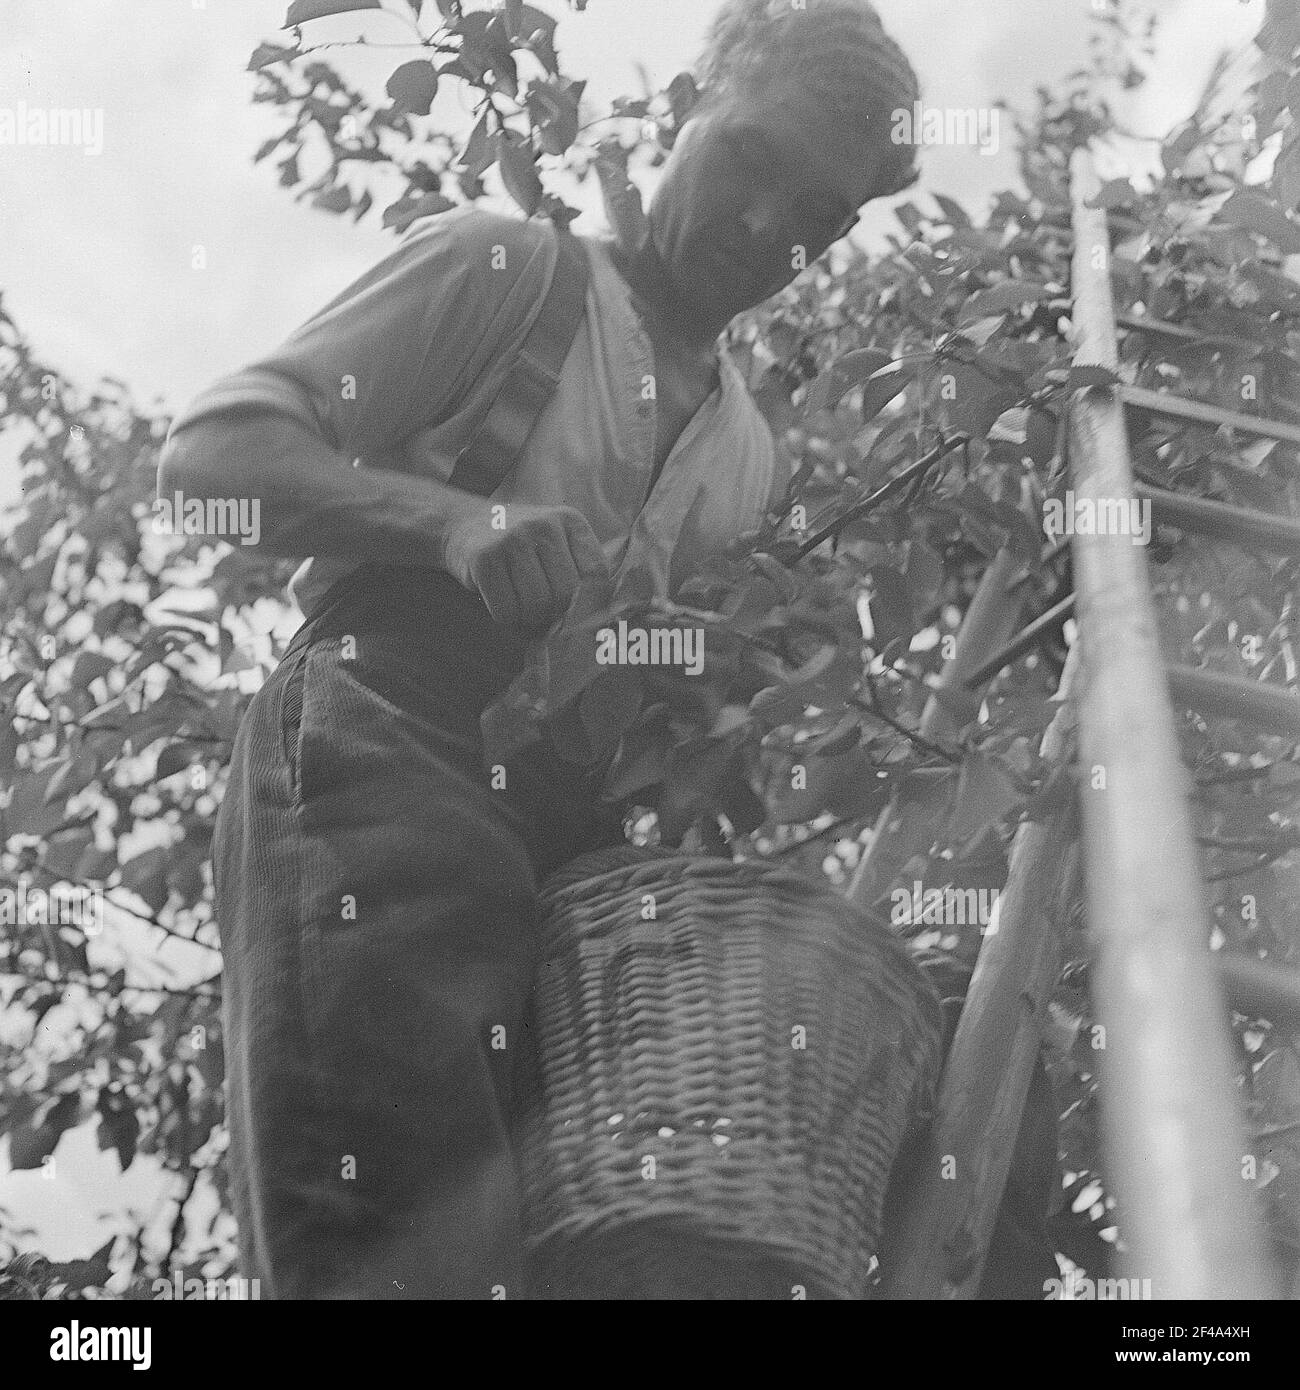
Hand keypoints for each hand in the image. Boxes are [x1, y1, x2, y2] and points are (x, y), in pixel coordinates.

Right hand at [442, 501, 608, 634]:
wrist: (462, 525)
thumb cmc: (519, 545)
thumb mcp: (556, 543)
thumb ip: (578, 572)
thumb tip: (592, 624)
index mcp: (570, 521)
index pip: (597, 573)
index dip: (590, 603)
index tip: (578, 615)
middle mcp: (543, 525)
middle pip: (565, 594)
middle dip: (554, 613)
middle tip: (541, 611)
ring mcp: (512, 539)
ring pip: (536, 606)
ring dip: (528, 617)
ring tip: (520, 604)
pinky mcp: (485, 558)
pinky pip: (506, 610)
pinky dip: (506, 617)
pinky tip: (501, 600)